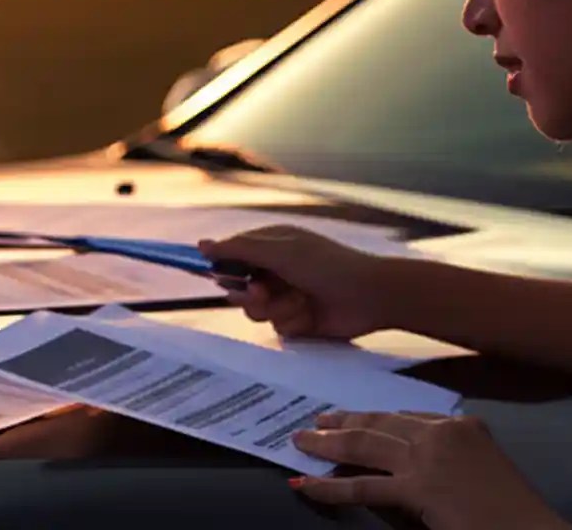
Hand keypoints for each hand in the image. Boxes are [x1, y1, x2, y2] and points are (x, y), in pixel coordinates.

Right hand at [199, 225, 394, 339]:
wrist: (369, 296)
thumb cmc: (328, 265)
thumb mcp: (280, 252)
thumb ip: (239, 250)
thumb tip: (202, 245)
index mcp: (272, 246)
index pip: (233, 254)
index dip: (222, 265)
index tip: (208, 273)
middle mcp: (276, 270)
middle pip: (239, 287)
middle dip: (250, 293)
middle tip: (264, 292)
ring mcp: (286, 296)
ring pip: (255, 310)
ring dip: (275, 308)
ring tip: (298, 302)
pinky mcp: (297, 320)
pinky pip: (277, 326)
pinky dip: (292, 321)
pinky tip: (311, 314)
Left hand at [290, 412, 568, 529]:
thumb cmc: (509, 515)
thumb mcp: (474, 476)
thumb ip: (441, 465)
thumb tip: (399, 469)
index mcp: (463, 427)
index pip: (406, 418)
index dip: (373, 419)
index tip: (352, 418)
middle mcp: (444, 433)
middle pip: (381, 424)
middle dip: (344, 422)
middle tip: (317, 422)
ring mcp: (430, 457)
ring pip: (365, 445)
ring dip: (327, 444)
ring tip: (301, 443)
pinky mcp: (419, 487)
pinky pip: (362, 485)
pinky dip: (329, 486)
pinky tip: (306, 484)